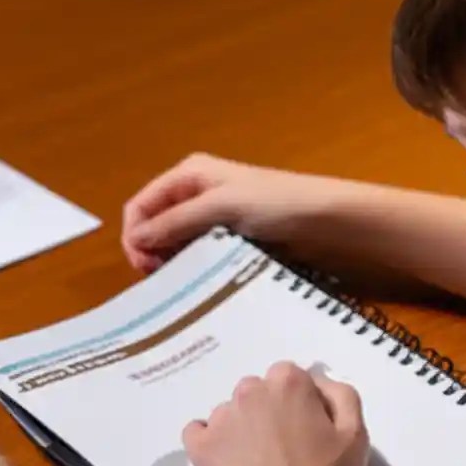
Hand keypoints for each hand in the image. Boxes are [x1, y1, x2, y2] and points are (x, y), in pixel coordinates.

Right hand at [122, 153, 349, 272]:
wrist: (330, 222)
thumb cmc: (277, 204)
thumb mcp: (222, 207)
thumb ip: (176, 222)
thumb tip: (134, 239)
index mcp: (189, 176)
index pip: (142, 206)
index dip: (135, 235)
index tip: (143, 268)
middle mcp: (196, 196)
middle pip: (155, 227)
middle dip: (152, 253)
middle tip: (163, 282)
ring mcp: (214, 222)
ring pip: (176, 247)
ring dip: (172, 266)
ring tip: (181, 289)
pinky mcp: (232, 244)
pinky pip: (200, 259)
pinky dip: (193, 272)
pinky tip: (198, 288)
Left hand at [182, 362, 369, 465]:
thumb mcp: (356, 434)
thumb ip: (340, 396)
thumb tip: (318, 383)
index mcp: (288, 383)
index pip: (290, 378)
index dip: (301, 404)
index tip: (308, 432)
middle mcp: (249, 391)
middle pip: (258, 392)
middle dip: (270, 412)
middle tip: (285, 451)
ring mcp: (221, 419)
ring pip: (230, 413)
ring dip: (242, 429)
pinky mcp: (200, 447)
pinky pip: (198, 431)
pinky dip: (211, 442)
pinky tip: (228, 464)